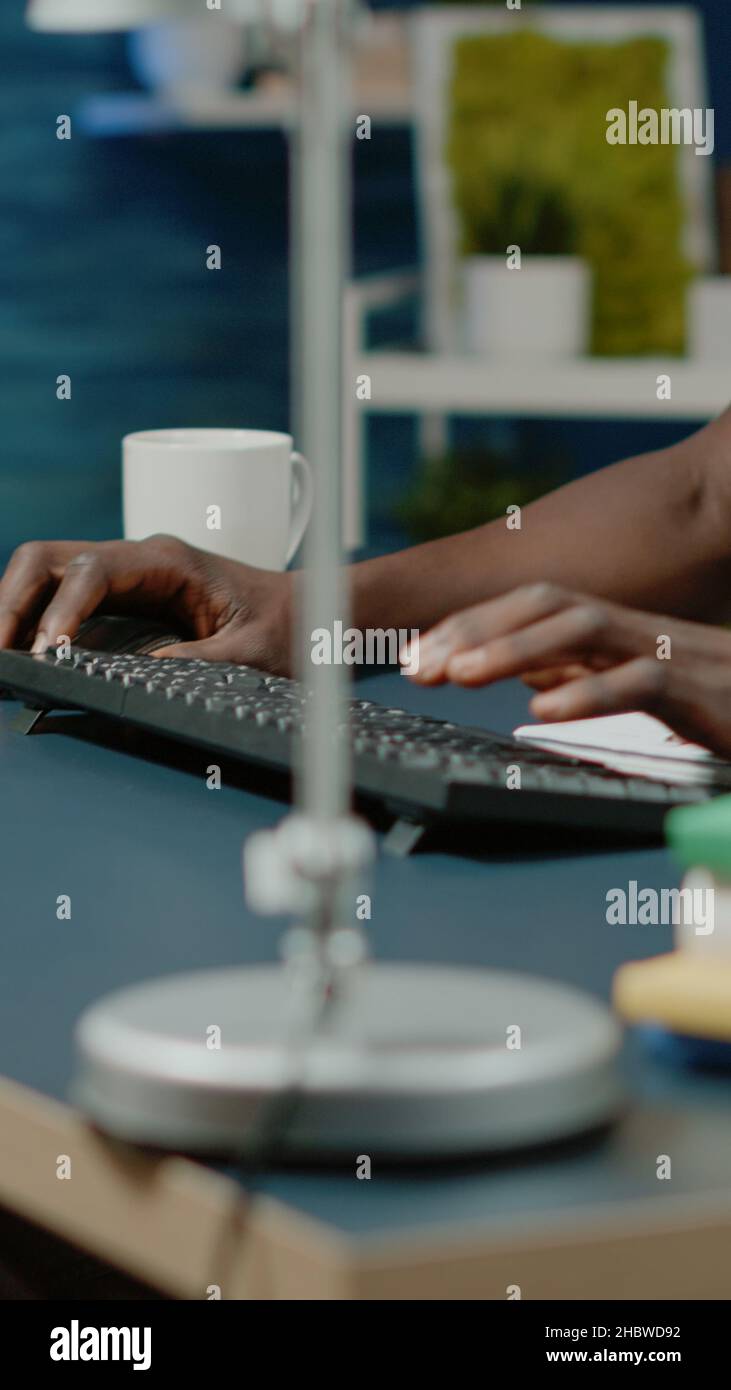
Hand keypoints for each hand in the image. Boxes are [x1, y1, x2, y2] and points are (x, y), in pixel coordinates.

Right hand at [0, 535, 292, 671]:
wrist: (314, 615)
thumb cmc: (289, 629)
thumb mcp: (253, 653)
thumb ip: (201, 663)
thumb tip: (141, 677)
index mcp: (169, 562)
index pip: (92, 571)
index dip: (61, 610)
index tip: (48, 652)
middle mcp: (139, 560)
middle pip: (49, 559)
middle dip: (13, 600)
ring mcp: (127, 577)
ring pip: (47, 576)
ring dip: (15, 610)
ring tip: (3, 658)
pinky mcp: (124, 601)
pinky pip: (65, 602)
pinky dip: (36, 623)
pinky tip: (26, 657)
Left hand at [404, 582, 730, 755]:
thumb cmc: (717, 699)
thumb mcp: (634, 683)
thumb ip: (583, 673)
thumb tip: (526, 672)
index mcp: (615, 627)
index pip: (532, 605)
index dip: (470, 624)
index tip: (414, 655)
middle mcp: (635, 627)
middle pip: (546, 602)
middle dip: (475, 627)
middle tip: (417, 662)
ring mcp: (668, 651)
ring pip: (584, 628)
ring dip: (515, 648)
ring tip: (461, 674)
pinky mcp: (700, 691)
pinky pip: (640, 682)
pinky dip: (587, 694)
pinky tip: (541, 713)